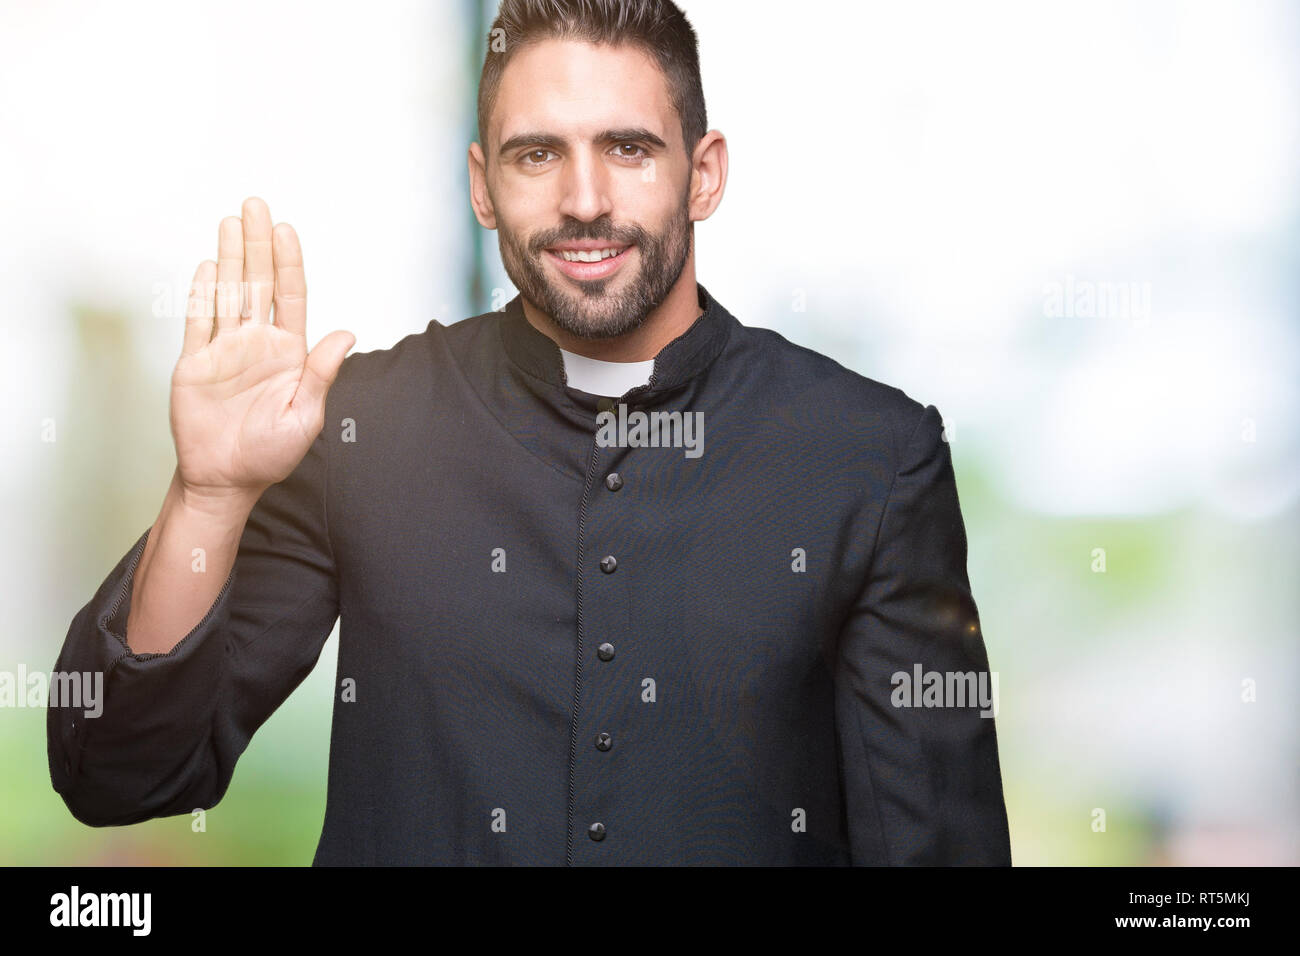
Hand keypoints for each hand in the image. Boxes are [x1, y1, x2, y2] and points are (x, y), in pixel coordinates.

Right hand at [170, 197, 353, 505]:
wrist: (225, 480)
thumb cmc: (269, 453)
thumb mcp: (305, 416)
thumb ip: (321, 373)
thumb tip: (347, 334)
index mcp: (288, 354)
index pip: (289, 297)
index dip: (288, 263)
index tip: (286, 230)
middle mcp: (257, 343)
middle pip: (257, 284)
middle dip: (257, 244)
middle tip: (255, 204)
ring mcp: (225, 350)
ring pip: (228, 293)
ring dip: (230, 257)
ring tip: (231, 221)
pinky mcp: (195, 362)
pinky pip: (198, 320)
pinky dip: (202, 293)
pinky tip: (209, 265)